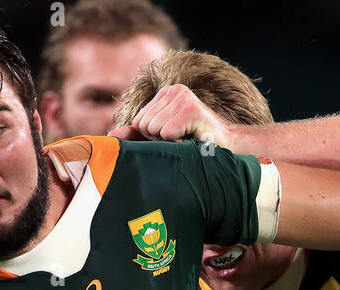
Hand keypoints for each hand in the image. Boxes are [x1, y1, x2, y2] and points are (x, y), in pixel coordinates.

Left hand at [108, 84, 232, 148]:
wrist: (230, 150)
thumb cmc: (196, 146)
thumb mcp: (162, 140)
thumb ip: (136, 137)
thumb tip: (109, 139)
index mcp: (166, 94)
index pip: (138, 121)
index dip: (153, 138)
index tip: (176, 138)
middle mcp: (174, 90)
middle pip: (143, 125)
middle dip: (159, 140)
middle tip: (183, 140)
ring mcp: (183, 97)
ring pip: (152, 130)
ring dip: (170, 143)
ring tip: (188, 139)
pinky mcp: (190, 109)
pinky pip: (166, 134)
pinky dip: (178, 143)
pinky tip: (193, 139)